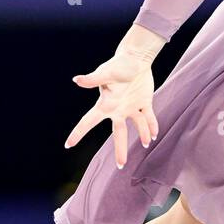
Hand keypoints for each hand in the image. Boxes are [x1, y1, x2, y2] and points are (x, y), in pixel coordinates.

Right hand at [64, 51, 158, 168]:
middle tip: (120, 166)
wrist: (134, 58)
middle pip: (117, 133)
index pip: (88, 122)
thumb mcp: (105, 74)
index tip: (67, 145)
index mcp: (105, 105)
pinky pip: (148, 116)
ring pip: (136, 126)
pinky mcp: (144, 101)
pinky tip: (156, 134)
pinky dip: (152, 124)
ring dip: (143, 135)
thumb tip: (76, 80)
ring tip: (147, 143)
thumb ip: (92, 79)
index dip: (78, 133)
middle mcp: (117, 109)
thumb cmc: (117, 64)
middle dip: (119, 149)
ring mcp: (131, 106)